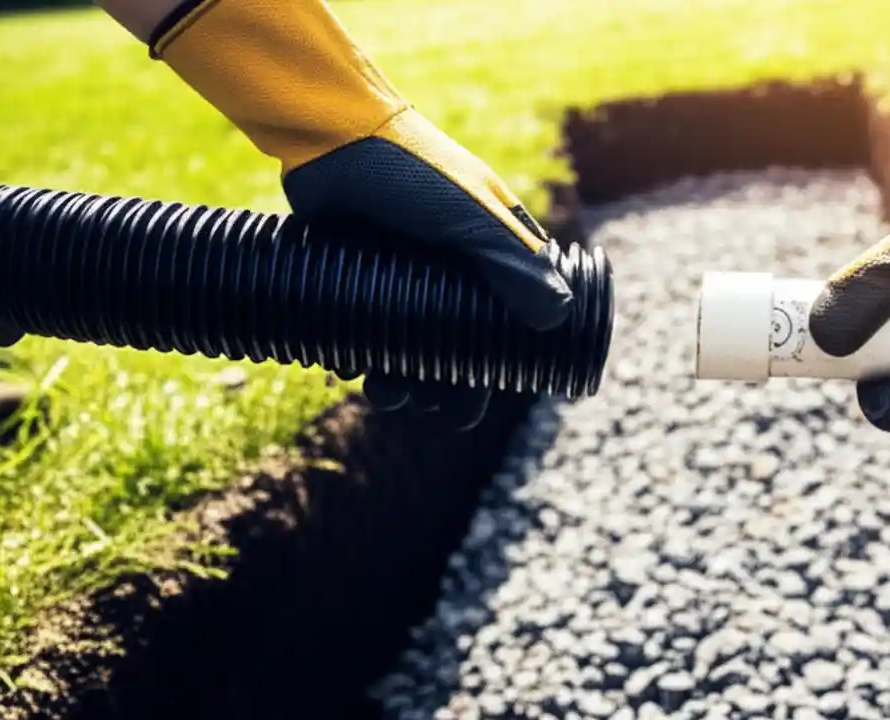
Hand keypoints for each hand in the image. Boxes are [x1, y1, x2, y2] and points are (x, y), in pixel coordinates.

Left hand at [150, 0, 572, 430]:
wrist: (331, 135)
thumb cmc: (411, 172)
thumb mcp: (469, 219)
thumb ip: (512, 266)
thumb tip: (558, 318)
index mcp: (496, 254)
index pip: (510, 328)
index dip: (493, 376)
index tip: (466, 414)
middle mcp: (456, 268)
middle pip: (455, 349)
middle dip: (438, 387)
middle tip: (416, 403)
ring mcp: (407, 272)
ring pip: (407, 345)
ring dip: (396, 379)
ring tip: (378, 392)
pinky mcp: (361, 271)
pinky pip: (363, 327)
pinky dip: (355, 352)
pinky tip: (343, 363)